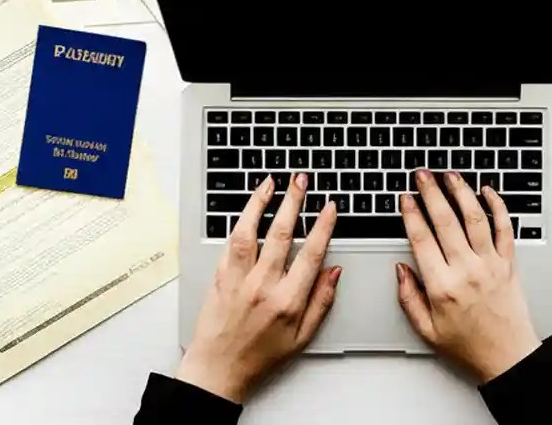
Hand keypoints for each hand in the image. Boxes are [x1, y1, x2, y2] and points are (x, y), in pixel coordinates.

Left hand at [178, 174, 339, 402]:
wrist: (217, 370)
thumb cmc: (259, 357)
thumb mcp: (302, 338)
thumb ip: (321, 302)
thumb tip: (334, 271)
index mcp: (287, 301)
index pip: (311, 253)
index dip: (323, 226)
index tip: (329, 207)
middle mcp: (262, 286)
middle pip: (281, 233)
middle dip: (294, 201)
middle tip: (301, 180)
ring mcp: (238, 279)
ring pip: (250, 230)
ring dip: (261, 202)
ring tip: (271, 183)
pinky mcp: (219, 276)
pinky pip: (230, 243)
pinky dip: (240, 221)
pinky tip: (248, 208)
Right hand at [396, 170, 540, 382]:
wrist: (508, 357)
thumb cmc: (469, 345)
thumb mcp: (427, 329)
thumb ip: (409, 297)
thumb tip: (400, 269)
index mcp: (442, 286)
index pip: (422, 239)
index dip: (411, 214)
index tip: (404, 198)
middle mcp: (467, 271)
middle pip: (446, 221)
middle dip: (431, 192)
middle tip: (422, 175)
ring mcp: (490, 264)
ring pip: (475, 217)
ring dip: (461, 191)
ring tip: (450, 174)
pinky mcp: (509, 263)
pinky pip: (504, 228)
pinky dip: (497, 206)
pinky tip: (487, 191)